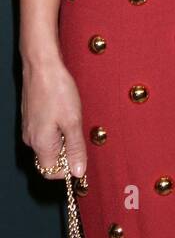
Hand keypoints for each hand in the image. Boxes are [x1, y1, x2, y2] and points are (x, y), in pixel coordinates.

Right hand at [21, 58, 86, 178]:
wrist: (42, 65)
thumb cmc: (57, 90)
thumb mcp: (73, 121)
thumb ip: (75, 149)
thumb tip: (78, 172)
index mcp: (40, 144)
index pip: (51, 172)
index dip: (68, 168)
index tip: (81, 155)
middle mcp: (31, 139)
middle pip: (49, 160)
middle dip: (66, 153)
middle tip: (78, 133)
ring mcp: (29, 128)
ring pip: (48, 146)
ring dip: (62, 140)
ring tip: (72, 120)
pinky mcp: (31, 118)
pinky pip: (44, 133)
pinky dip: (56, 130)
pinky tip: (64, 113)